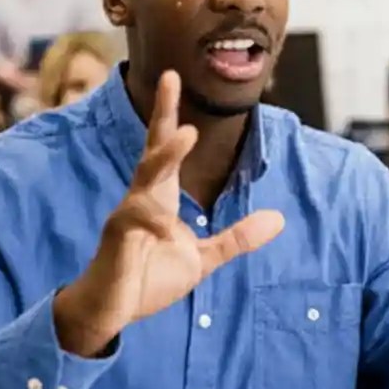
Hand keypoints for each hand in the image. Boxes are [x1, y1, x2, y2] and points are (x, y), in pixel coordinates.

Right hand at [54, 71, 284, 356]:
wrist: (110, 310)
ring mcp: (126, 217)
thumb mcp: (201, 259)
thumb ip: (235, 238)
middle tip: (170, 80)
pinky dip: (151, 221)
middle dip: (162, 115)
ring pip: (145, 178)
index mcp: (157, 198)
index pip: (163, 149)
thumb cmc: (146, 279)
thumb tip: (278, 218)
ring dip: (165, 156)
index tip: (172, 78)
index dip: (168, 114)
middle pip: (152, 150)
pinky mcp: (118, 239)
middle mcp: (140, 199)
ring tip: (186, 134)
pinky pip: (135, 221)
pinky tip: (163, 228)